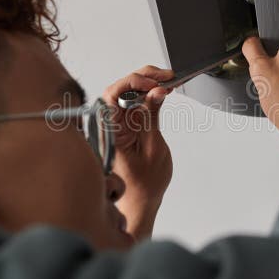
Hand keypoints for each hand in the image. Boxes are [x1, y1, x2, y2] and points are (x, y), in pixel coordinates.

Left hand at [103, 65, 173, 239]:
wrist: (141, 202)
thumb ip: (151, 117)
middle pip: (120, 89)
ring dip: (148, 84)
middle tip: (166, 77)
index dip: (132, 83)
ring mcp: (117, 124)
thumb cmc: (143, 183)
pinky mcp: (126, 125)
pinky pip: (134, 104)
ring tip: (169, 82)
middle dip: (143, 78)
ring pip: (128, 94)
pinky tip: (163, 91)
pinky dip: (149, 95)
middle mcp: (109, 125)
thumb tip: (156, 91)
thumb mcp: (153, 148)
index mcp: (109, 131)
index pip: (112, 95)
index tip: (153, 84)